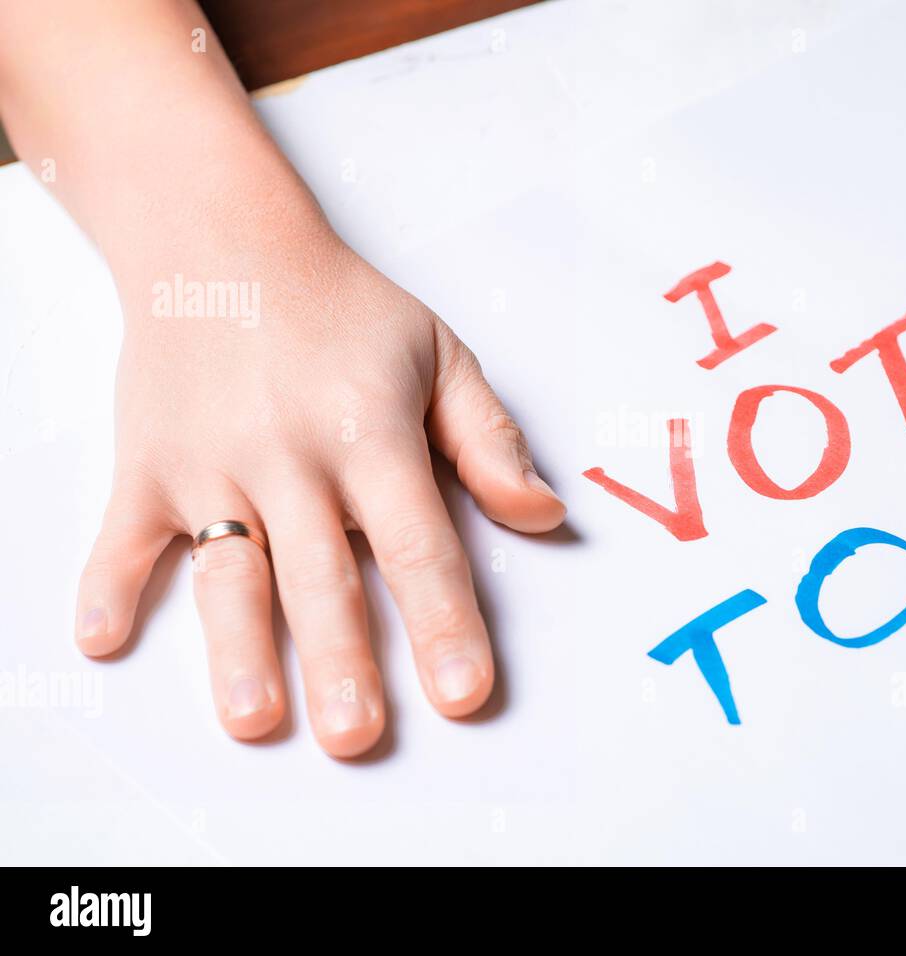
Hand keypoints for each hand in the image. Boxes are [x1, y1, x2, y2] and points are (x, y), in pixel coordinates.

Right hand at [73, 228, 565, 756]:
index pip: (418, 544)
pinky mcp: (149, 463)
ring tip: (254, 718)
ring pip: (229, 571)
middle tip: (357, 738)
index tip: (464, 693)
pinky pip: (123, 533)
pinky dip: (108, 585)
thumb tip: (544, 514)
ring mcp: (213, 463)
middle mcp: (291, 456)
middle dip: (342, 663)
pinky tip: (102, 641)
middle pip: (323, 577)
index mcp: (372, 434)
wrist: (223, 239)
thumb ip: (489, 440)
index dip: (445, 623)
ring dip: (238, 649)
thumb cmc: (342, 307)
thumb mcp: (440, 354)